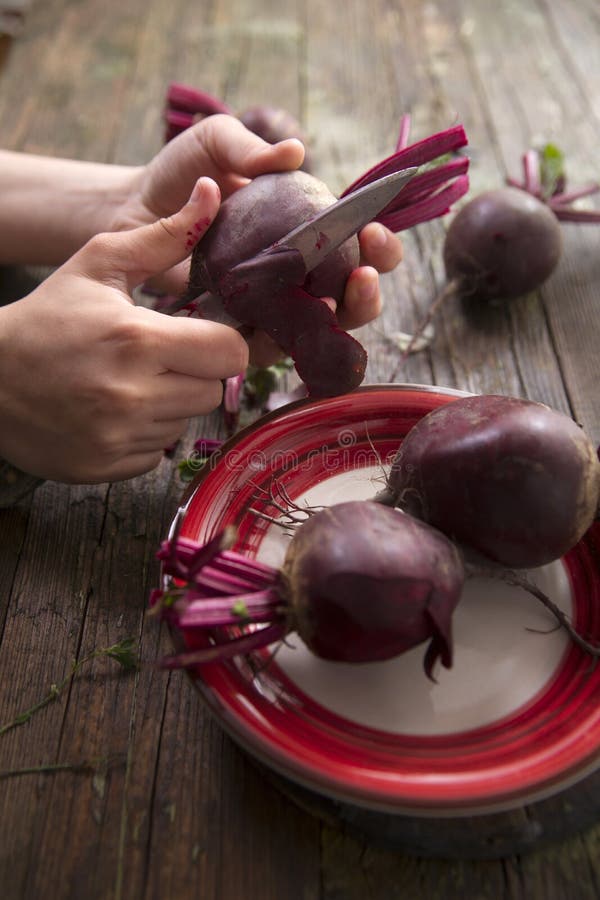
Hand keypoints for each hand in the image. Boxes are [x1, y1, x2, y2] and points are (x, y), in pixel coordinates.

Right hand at [0, 178, 247, 483]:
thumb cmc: (47, 317)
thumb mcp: (99, 265)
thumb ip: (164, 236)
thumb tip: (213, 192)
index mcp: (138, 339)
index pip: (231, 353)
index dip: (222, 342)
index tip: (201, 336)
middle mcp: (133, 395)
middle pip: (213, 390)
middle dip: (195, 372)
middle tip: (159, 358)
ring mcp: (119, 437)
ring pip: (184, 423)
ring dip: (168, 403)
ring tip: (128, 382)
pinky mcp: (105, 467)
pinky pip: (157, 454)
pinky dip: (143, 436)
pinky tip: (113, 413)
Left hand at [103, 114, 402, 364]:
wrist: (133, 212)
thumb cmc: (181, 175)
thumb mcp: (214, 145)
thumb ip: (249, 148)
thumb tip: (295, 153)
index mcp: (308, 228)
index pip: (359, 244)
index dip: (378, 244)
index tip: (370, 229)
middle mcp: (300, 272)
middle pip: (354, 294)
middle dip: (369, 288)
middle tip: (362, 272)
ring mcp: (274, 306)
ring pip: (326, 328)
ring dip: (344, 317)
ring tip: (339, 297)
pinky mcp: (243, 332)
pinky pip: (276, 348)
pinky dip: (291, 343)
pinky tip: (293, 328)